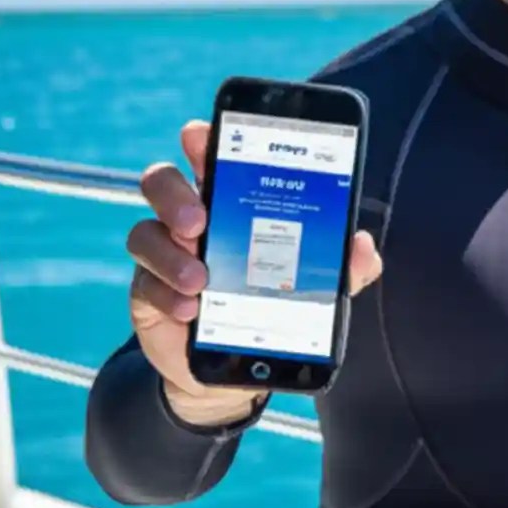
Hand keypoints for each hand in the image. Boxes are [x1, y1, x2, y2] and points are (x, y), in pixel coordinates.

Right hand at [126, 120, 383, 425]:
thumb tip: (362, 247)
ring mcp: (165, 256)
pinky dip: (165, 294)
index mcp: (228, 204)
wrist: (232, 371)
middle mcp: (190, 222)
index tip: (198, 135)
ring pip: (145, 232)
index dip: (200, 140)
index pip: (207, 158)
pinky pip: (145, 284)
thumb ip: (341, 268)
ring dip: (169, 254)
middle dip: (174, 192)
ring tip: (200, 279)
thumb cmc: (272, 308)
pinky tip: (189, 310)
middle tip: (199, 221)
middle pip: (161, 182)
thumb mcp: (314, 289)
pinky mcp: (148, 294)